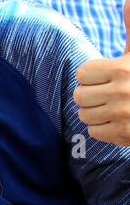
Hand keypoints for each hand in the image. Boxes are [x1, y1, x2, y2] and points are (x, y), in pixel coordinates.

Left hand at [73, 0, 129, 144]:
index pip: (81, 75)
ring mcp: (123, 115)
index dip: (93, 77)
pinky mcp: (124, 135)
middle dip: (93, 96)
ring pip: (84, 115)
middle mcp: (123, 91)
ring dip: (98, 113)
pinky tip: (121, 122)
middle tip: (112, 94)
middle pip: (79, 96)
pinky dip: (105, 129)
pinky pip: (94, 132)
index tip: (109, 77)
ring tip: (117, 107)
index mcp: (123, 69)